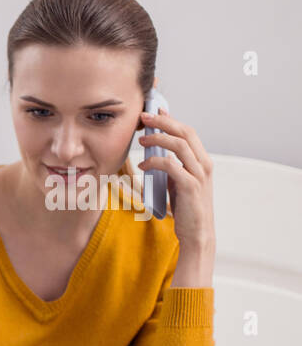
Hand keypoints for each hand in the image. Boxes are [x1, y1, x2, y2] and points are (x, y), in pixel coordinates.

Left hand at [137, 106, 215, 285]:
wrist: (197, 234)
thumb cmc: (186, 209)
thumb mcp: (178, 183)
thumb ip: (172, 168)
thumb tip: (155, 154)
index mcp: (202, 161)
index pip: (188, 132)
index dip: (171, 120)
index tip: (154, 111)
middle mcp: (204, 164)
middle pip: (185, 133)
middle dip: (163, 122)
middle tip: (143, 116)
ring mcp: (199, 175)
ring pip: (180, 145)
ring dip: (158, 139)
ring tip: (141, 139)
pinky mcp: (191, 187)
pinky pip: (172, 166)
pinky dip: (156, 162)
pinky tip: (143, 165)